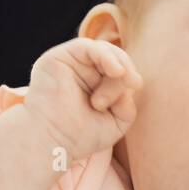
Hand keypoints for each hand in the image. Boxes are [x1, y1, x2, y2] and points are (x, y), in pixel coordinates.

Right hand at [25, 37, 143, 159]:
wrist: (53, 142)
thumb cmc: (80, 136)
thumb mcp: (116, 122)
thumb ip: (127, 104)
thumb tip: (129, 85)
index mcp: (95, 83)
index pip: (119, 68)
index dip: (131, 73)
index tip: (135, 86)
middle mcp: (81, 71)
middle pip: (113, 56)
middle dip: (126, 69)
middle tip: (132, 83)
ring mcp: (69, 63)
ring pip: (102, 50)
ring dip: (116, 65)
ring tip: (118, 79)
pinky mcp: (56, 58)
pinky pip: (86, 46)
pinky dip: (106, 55)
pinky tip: (116, 70)